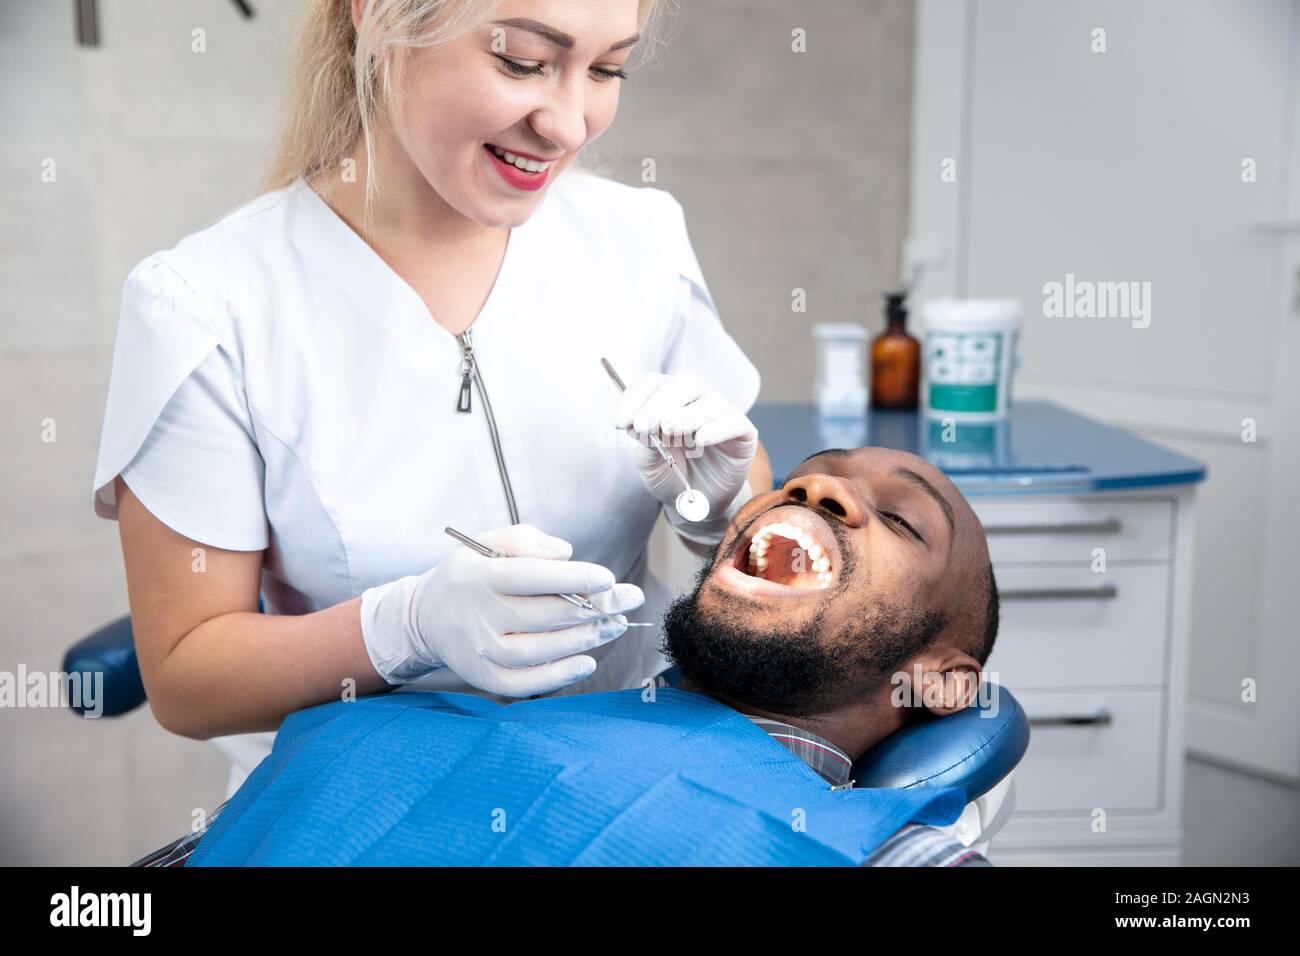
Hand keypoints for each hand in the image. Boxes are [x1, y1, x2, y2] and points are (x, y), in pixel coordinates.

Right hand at [359, 524, 643, 695]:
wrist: (427, 617)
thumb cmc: (470, 574)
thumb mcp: (486, 542)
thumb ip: (525, 540)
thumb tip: (566, 553)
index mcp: (480, 576)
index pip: (531, 577)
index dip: (573, 579)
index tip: (608, 579)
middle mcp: (479, 615)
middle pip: (544, 615)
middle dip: (594, 608)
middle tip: (629, 599)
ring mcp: (481, 650)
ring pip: (540, 650)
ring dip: (584, 639)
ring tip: (616, 625)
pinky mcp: (484, 676)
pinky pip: (525, 682)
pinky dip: (558, 676)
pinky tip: (587, 662)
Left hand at [610, 369, 757, 539]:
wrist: (698, 504)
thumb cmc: (671, 476)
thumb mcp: (649, 462)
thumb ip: (644, 443)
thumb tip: (635, 424)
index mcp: (670, 399)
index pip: (652, 383)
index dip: (634, 398)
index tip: (618, 422)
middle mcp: (697, 399)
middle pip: (683, 383)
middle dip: (658, 403)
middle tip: (642, 425)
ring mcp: (722, 413)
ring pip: (707, 402)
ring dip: (685, 414)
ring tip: (668, 428)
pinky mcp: (743, 432)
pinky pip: (733, 422)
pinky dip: (717, 428)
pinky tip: (701, 439)